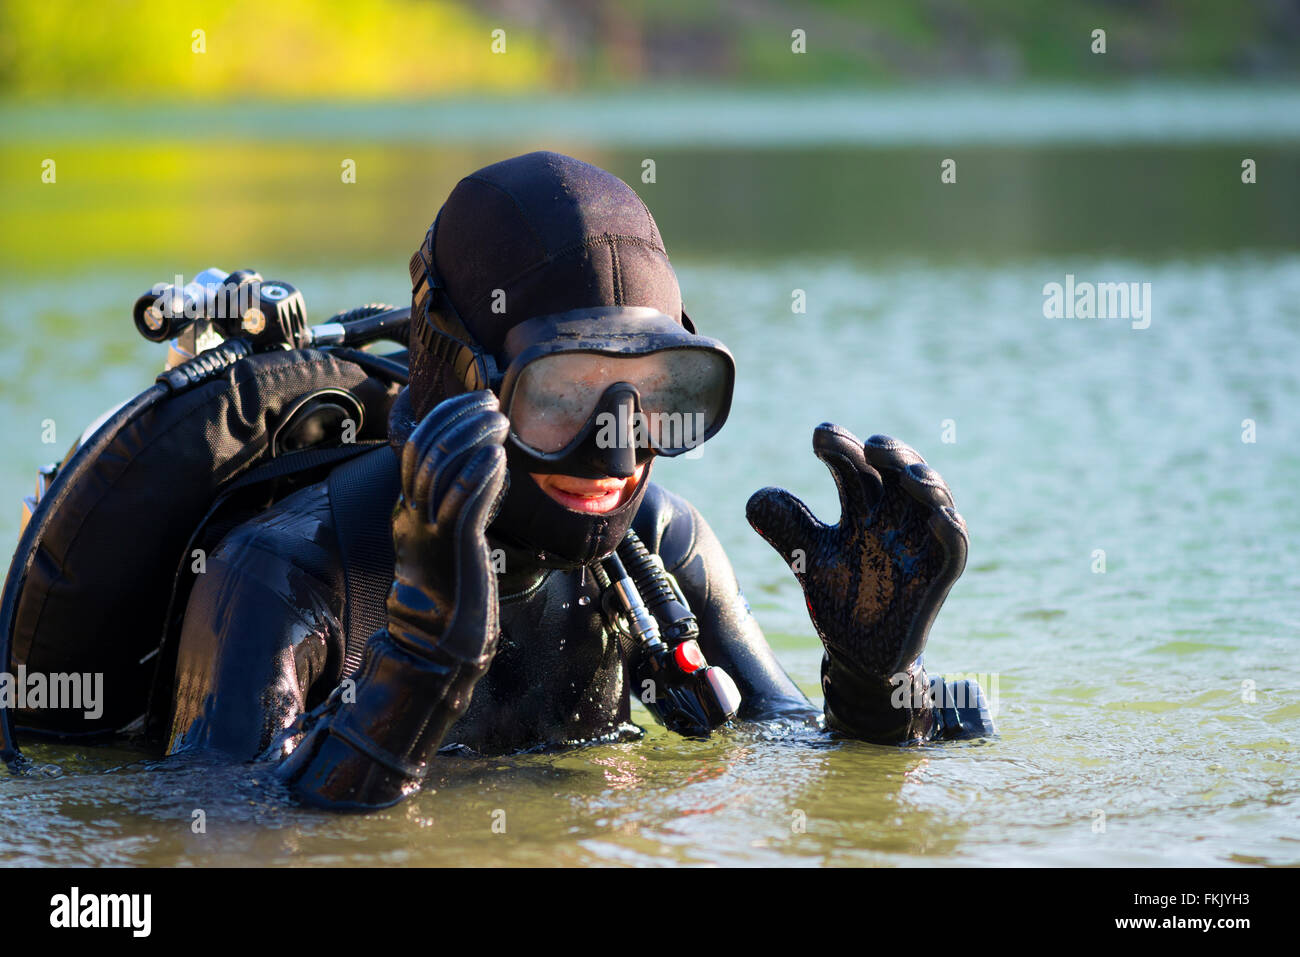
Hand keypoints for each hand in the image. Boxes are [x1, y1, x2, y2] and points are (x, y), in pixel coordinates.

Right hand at [388, 390, 509, 660]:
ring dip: (473, 438)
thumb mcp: (446, 539)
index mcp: (409, 509)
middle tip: (490, 400)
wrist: (437, 646)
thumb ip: (456, 505)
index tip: (475, 398)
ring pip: (442, 470)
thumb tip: (482, 468)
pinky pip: (461, 504)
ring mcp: (428, 532)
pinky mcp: (451, 550)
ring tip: (500, 420)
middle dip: (459, 418)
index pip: (417, 447)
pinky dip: (478, 475)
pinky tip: (498, 456)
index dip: (445, 416)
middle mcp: (412, 515)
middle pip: (427, 450)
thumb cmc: (450, 593)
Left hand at [746, 424, 967, 680]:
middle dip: (891, 453)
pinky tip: (938, 517)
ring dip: (926, 482)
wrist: (859, 657)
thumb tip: (754, 498)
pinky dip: (951, 530)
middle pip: (901, 472)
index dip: (842, 447)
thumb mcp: (810, 559)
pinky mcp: (936, 577)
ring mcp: (918, 546)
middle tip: (870, 446)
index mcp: (864, 510)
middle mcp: (894, 519)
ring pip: (935, 501)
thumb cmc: (843, 599)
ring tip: (908, 474)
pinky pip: (954, 549)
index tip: (819, 437)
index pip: (857, 467)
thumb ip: (787, 527)